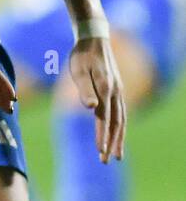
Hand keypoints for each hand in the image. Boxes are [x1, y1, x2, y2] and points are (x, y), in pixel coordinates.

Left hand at [69, 37, 125, 162]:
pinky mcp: (117, 89)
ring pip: (121, 119)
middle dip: (112, 143)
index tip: (100, 152)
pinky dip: (120, 126)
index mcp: (106, 90)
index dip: (102, 136)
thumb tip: (91, 108)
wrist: (93, 39)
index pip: (104, 119)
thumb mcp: (79, 71)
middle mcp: (115, 92)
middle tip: (107, 161)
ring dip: (119, 138)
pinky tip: (116, 134)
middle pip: (116, 123)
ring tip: (116, 154)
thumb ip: (84, 89)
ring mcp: (118, 91)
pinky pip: (121, 112)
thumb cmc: (82, 56)